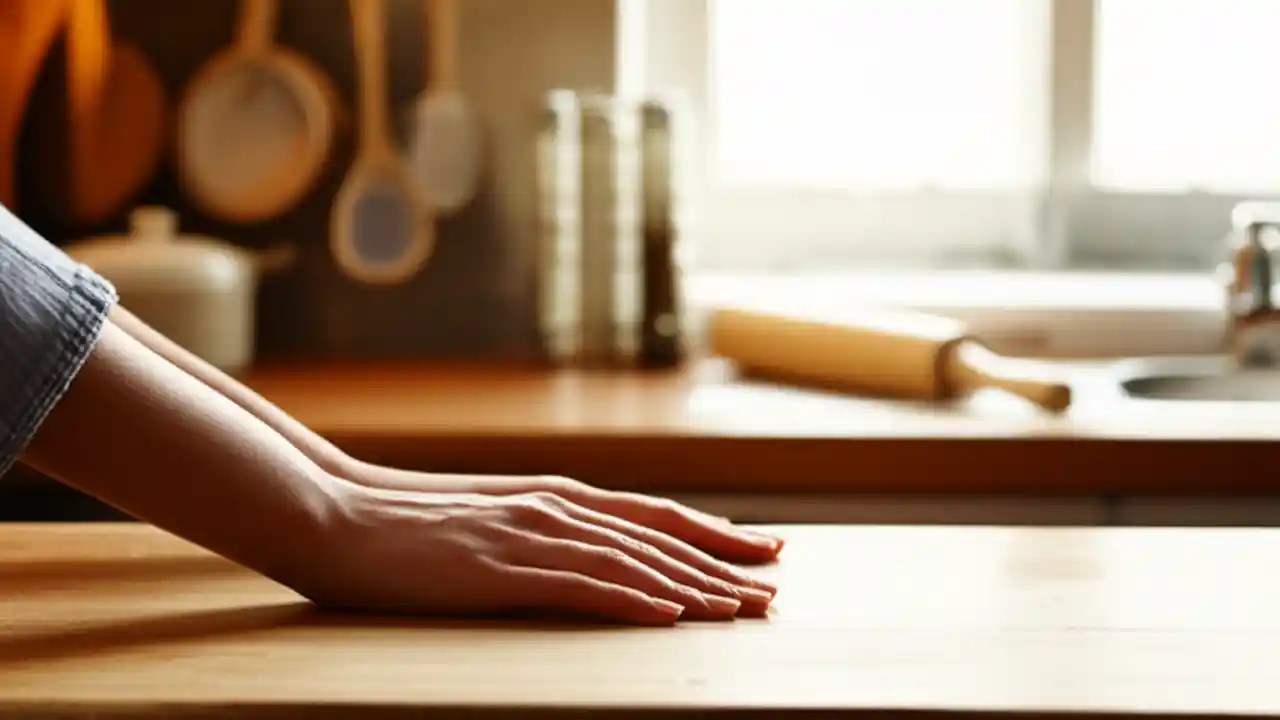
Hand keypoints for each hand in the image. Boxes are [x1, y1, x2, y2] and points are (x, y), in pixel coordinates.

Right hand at [286, 480, 776, 624]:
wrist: (335, 513)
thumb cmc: (402, 522)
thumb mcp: (483, 517)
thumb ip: (534, 525)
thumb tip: (578, 545)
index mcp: (552, 497)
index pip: (651, 517)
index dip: (709, 533)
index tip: (757, 549)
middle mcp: (554, 508)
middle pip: (657, 538)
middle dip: (721, 563)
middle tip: (773, 586)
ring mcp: (530, 536)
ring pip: (632, 563)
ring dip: (692, 588)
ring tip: (741, 610)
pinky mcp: (501, 569)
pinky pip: (581, 587)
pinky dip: (632, 602)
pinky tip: (669, 617)